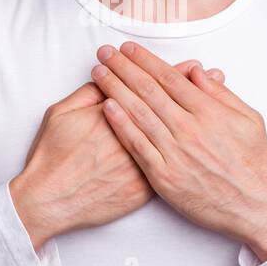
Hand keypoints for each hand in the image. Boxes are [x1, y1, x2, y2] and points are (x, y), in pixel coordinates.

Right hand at [10, 59, 225, 250]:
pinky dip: (189, 149)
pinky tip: (201, 136)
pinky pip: (172, 167)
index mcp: (112, 114)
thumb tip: (108, 78)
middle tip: (210, 73)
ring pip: (175, 137)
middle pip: (168, 108)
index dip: (171, 74)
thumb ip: (87, 94)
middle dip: (192, 90)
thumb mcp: (61, 113)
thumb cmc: (52, 157)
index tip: (189, 64)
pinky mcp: (144, 187)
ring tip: (214, 100)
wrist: (51, 201)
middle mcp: (130, 137)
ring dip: (197, 115)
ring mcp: (140, 164)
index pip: (148, 88)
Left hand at [89, 41, 266, 259]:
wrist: (253, 207)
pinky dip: (121, 125)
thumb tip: (196, 72)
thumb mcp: (248, 119)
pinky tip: (107, 108)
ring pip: (139, 114)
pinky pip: (137, 146)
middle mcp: (189, 129)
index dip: (146, 61)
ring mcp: (175, 154)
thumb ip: (220, 94)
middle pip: (149, 90)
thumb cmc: (253, 164)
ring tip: (99, 73)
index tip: (129, 49)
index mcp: (210, 112)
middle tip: (105, 52)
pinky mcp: (164, 177)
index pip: (170, 78)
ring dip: (115, 90)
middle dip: (123, 68)